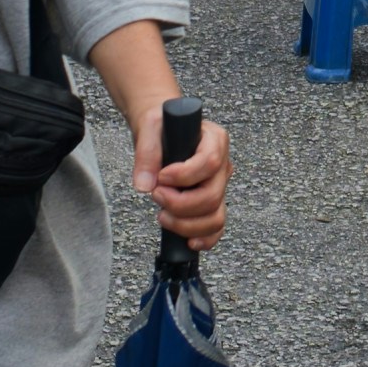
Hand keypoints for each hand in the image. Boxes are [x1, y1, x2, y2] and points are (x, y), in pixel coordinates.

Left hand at [139, 104, 230, 245]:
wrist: (161, 131)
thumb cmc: (160, 125)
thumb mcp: (150, 127)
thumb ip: (146, 153)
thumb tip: (144, 185)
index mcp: (214, 140)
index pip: (210, 162)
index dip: (184, 175)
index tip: (161, 177)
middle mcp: (222, 165)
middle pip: (212, 195)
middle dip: (180, 203)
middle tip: (156, 195)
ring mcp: (219, 186)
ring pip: (216, 215)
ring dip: (187, 223)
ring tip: (162, 215)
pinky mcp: (212, 202)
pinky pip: (217, 226)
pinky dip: (205, 238)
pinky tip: (188, 241)